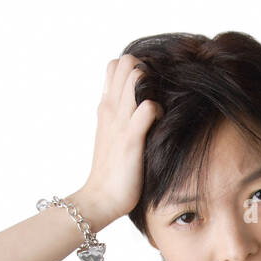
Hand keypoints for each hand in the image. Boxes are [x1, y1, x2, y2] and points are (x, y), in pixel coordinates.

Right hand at [81, 54, 163, 223]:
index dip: (134, 67)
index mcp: (106, 106)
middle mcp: (111, 108)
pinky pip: (148, 108)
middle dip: (145, 69)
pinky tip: (161, 123)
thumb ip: (120, 117)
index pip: (115, 65)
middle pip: (126, 62)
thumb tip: (137, 105)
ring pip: (136, 76)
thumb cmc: (110, 171)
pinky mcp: (131, 139)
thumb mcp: (110, 136)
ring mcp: (120, 122)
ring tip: (157, 107)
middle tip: (156, 95)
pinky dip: (159, 110)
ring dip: (152, 84)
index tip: (147, 86)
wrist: (99, 198)